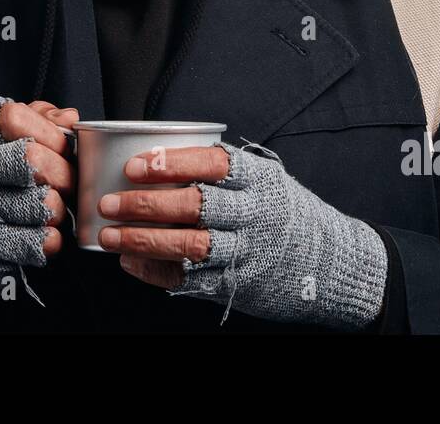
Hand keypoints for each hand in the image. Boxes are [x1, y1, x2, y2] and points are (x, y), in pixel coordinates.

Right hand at [0, 96, 77, 300]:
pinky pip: (35, 241)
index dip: (48, 131)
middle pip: (30, 158)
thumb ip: (38, 121)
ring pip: (40, 202)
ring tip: (55, 211)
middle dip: (63, 173)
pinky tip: (48, 235)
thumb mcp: (3, 142)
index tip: (63, 147)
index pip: (12, 117)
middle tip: (69, 184)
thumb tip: (68, 118)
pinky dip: (51, 239)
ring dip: (59, 209)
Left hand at [99, 141, 388, 328]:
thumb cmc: (284, 214)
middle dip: (145, 203)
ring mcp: (246, 251)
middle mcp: (254, 214)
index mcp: (259, 180)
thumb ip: (222, 172)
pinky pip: (190, 278)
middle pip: (194, 206)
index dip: (171, 162)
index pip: (213, 164)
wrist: (330, 264)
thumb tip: (157, 157)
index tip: (135, 164)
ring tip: (109, 234)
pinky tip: (130, 262)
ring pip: (188, 244)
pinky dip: (156, 271)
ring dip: (142, 240)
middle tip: (109, 200)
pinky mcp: (236, 282)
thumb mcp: (265, 181)